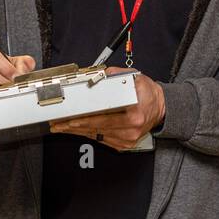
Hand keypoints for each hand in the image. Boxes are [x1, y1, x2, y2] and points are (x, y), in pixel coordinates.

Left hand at [48, 67, 164, 150]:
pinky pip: (101, 139)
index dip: (83, 119)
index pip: (103, 118)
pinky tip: (76, 130)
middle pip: (96, 128)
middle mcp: (130, 129)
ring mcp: (127, 139)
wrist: (161, 108)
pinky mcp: (124, 144)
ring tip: (62, 127)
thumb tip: (101, 74)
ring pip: (96, 136)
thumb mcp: (136, 78)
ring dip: (77, 131)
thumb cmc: (148, 94)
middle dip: (73, 126)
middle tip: (58, 123)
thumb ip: (116, 74)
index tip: (69, 119)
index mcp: (134, 115)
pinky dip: (88, 134)